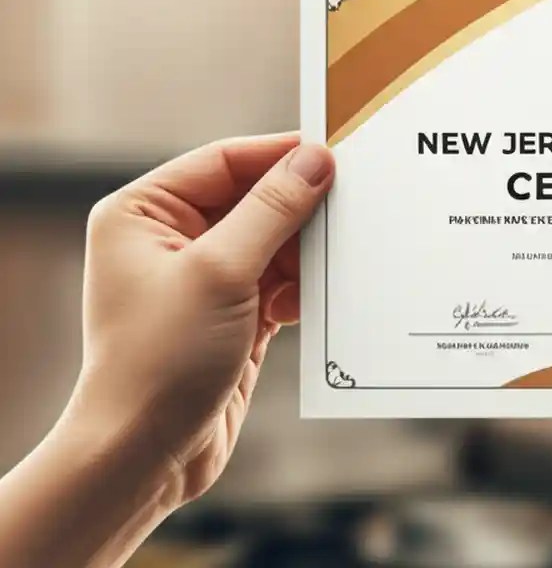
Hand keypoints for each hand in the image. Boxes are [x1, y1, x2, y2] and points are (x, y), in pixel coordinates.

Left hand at [72, 133, 332, 505]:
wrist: (145, 453)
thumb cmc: (159, 360)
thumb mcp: (221, 272)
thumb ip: (273, 210)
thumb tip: (316, 160)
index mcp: (144, 213)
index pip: (225, 162)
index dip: (280, 156)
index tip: (337, 154)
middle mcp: (169, 240)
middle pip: (255, 201)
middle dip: (300, 212)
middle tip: (351, 211)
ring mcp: (202, 280)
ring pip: (273, 244)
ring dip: (304, 258)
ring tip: (332, 267)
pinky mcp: (232, 316)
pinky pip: (279, 284)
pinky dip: (300, 291)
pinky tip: (307, 308)